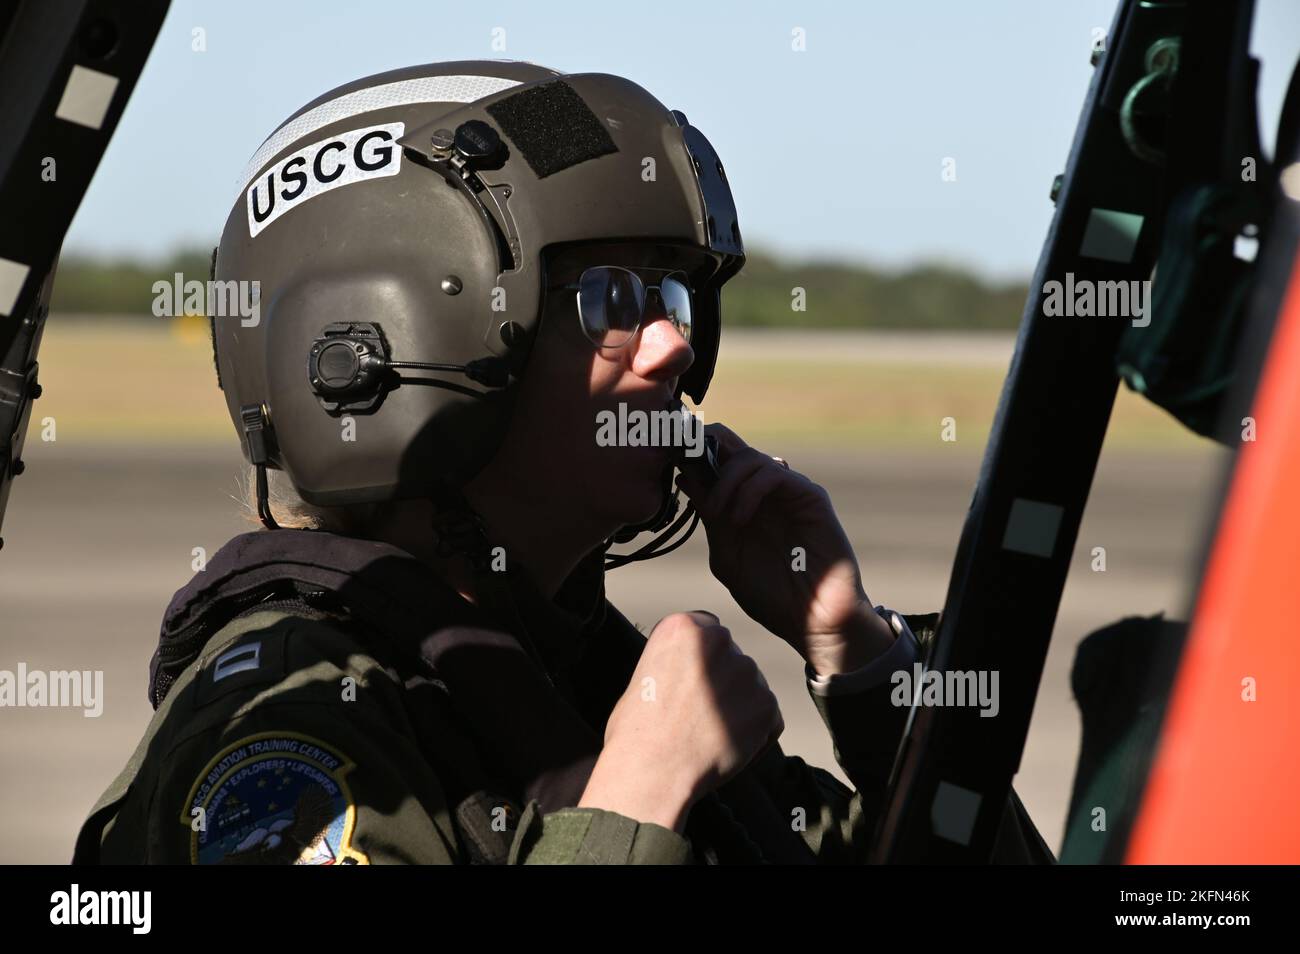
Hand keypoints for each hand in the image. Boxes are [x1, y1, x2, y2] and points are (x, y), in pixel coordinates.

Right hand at [578, 611, 782, 831]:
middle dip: (722, 682)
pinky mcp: (767, 704)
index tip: (689, 684)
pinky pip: (768, 717)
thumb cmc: (636, 731)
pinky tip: (726, 749)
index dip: (700, 661)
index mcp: (683, 626)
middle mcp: (719, 640)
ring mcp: (747, 671)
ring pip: (750, 687)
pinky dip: (755, 733)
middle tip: (699, 715)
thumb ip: (677, 660)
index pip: (709, 630)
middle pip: (732, 658)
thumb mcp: (644, 673)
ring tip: (708, 736)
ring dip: (739, 706)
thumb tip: (697, 671)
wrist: (652, 771)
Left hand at [675, 423, 894, 673]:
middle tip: (686, 466)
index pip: (715, 461)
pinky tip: (739, 518)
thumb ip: (709, 517)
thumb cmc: (772, 596)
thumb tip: (685, 477)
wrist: (811, 623)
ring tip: (718, 515)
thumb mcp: (727, 555)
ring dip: (724, 481)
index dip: (692, 453)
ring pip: (750, 457)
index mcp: (741, 503)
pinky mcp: (810, 497)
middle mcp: (764, 492)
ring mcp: (788, 493)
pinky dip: (750, 490)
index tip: (669, 458)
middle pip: (732, 446)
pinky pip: (775, 473)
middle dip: (704, 451)